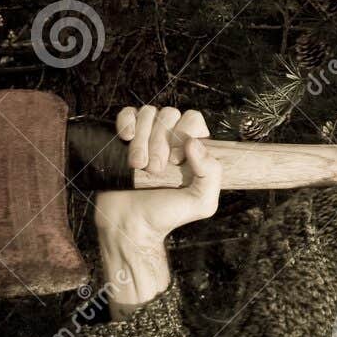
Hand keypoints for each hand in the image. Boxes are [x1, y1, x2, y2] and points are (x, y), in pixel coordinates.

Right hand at [93, 105, 221, 313]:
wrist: (130, 224)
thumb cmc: (167, 215)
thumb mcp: (201, 202)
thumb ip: (212, 173)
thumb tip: (194, 142)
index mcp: (193, 150)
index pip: (193, 119)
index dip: (184, 133)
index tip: (175, 161)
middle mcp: (171, 139)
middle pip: (169, 114)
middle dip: (160, 141)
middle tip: (155, 169)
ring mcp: (146, 137)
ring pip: (148, 113)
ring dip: (142, 139)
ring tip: (138, 166)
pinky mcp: (124, 138)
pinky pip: (127, 113)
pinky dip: (126, 122)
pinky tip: (125, 139)